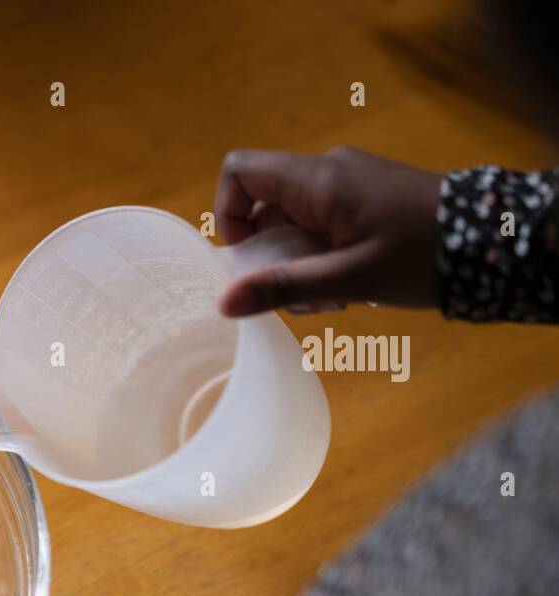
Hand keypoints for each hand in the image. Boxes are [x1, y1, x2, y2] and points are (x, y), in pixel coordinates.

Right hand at [214, 146, 442, 316]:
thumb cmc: (422, 256)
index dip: (228, 214)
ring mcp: (347, 182)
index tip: (250, 257)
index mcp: (319, 181)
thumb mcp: (350, 280)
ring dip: (297, 263)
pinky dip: (319, 256)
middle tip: (300, 295)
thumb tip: (222, 302)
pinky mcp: (363, 197)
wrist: (494, 242)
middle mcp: (327, 171)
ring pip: (291, 221)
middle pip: (264, 206)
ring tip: (332, 297)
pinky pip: (319, 223)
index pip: (240, 171)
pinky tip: (347, 284)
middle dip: (270, 256)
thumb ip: (284, 287)